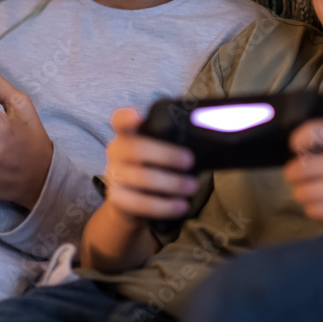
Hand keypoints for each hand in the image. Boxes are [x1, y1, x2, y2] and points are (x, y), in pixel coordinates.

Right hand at [102, 107, 197, 224]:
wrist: (129, 203)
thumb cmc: (151, 168)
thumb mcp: (157, 152)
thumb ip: (171, 143)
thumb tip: (209, 139)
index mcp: (127, 135)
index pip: (119, 120)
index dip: (126, 117)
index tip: (138, 115)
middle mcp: (116, 152)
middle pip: (137, 149)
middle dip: (167, 155)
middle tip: (190, 161)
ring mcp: (113, 175)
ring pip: (143, 178)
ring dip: (173, 183)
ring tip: (192, 186)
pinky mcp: (116, 199)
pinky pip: (141, 203)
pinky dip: (165, 206)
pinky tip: (181, 205)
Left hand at [284, 118, 322, 222]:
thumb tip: (294, 147)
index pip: (315, 132)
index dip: (298, 141)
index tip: (296, 148)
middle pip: (302, 169)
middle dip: (292, 174)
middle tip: (295, 175)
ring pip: (306, 193)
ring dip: (300, 193)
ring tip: (304, 191)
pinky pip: (319, 210)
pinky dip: (312, 208)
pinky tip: (316, 204)